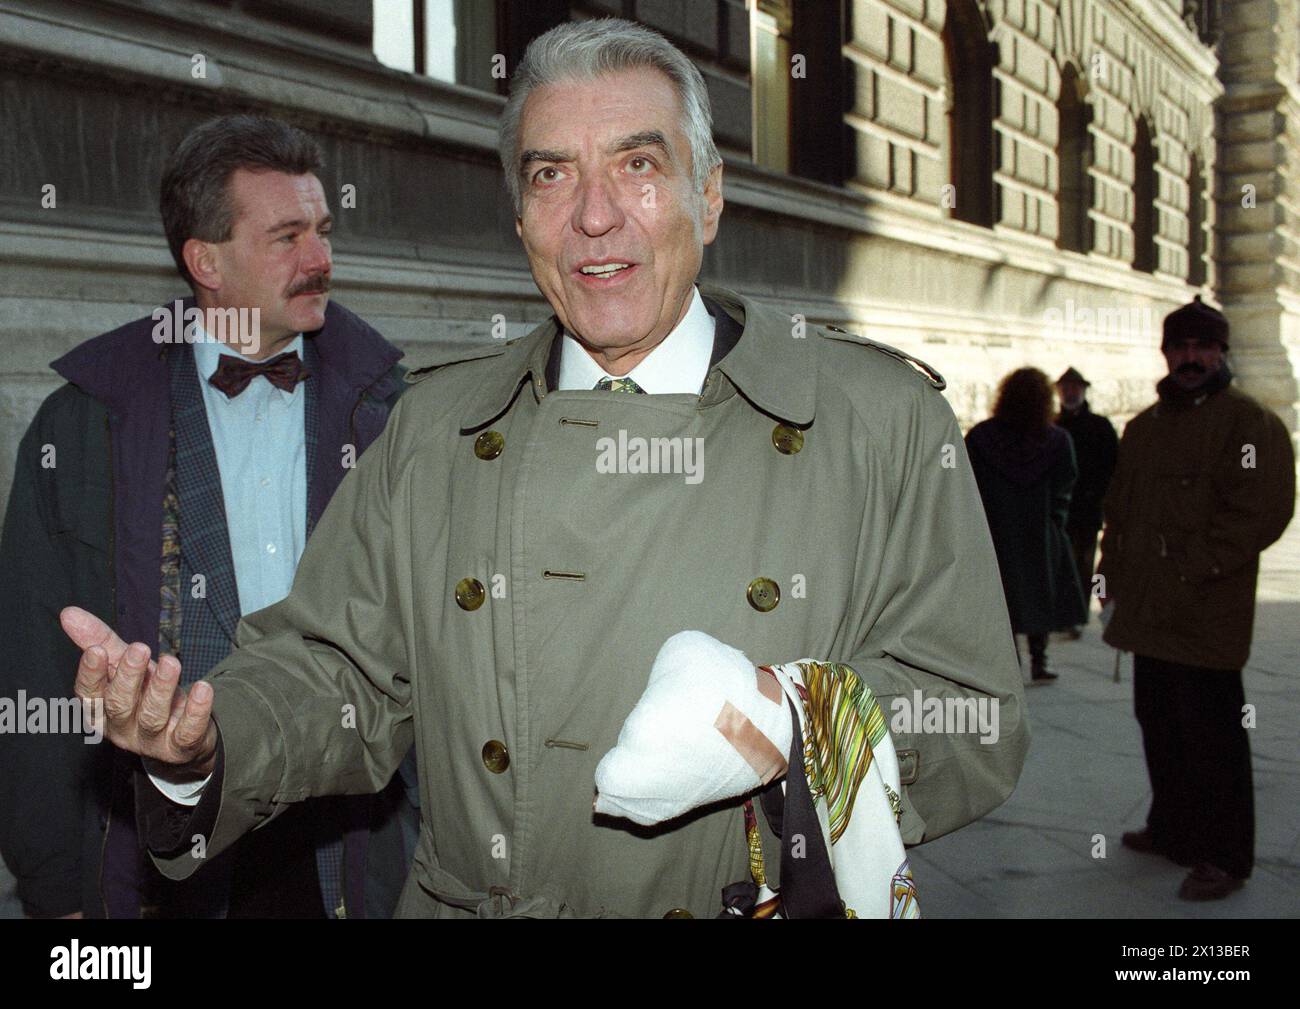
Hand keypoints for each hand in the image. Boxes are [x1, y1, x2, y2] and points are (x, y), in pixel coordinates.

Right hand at [62, 607, 217, 776]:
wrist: (181, 733)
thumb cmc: (145, 692)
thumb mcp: (123, 665)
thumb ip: (99, 640)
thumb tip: (69, 613)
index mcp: (101, 709)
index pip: (89, 693)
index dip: (91, 673)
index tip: (97, 650)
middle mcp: (121, 727)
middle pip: (119, 704)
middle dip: (128, 676)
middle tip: (139, 648)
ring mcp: (151, 740)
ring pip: (152, 716)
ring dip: (162, 688)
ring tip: (171, 662)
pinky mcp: (180, 746)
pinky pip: (187, 732)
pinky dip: (195, 711)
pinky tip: (202, 688)